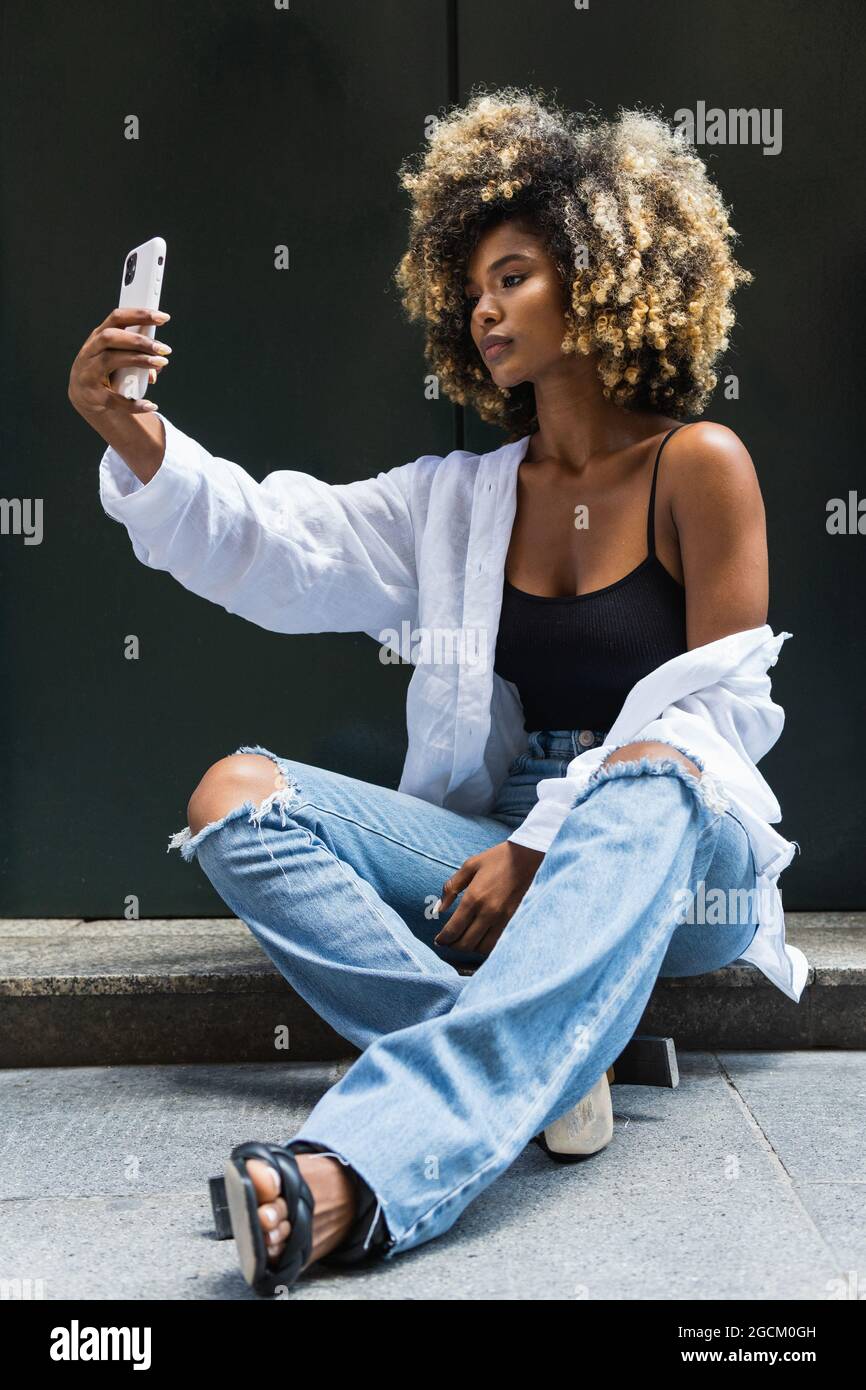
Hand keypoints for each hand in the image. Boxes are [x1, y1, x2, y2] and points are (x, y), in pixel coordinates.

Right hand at [67, 306, 171, 420]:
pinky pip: (114, 399)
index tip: (163, 317)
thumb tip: (159, 365)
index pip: (117, 318)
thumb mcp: (119, 358)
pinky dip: (133, 403)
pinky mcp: (92, 395)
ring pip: (110, 360)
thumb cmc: (106, 370)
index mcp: (99, 337)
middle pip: (111, 337)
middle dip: (139, 341)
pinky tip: (150, 405)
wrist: (84, 396)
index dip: (140, 315)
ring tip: (160, 364)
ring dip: (138, 360)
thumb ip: (139, 356)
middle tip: (164, 348)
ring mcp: (88, 372)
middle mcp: (90, 351)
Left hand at [433, 840, 544, 956]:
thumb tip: (439, 908)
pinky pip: (496, 944)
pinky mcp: (513, 921)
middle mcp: (488, 912)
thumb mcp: (469, 866)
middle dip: (453, 946)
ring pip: (482, 948)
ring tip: (463, 941)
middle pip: (466, 944)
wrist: (528, 857)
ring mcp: (502, 919)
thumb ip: (451, 887)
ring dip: (470, 948)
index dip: (443, 939)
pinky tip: (480, 939)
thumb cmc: (497, 859)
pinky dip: (485, 946)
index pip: (453, 930)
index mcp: (473, 898)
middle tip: (447, 942)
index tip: (438, 940)